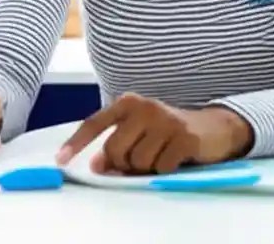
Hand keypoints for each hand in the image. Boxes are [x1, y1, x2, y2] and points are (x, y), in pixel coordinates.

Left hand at [56, 94, 250, 174]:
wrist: (212, 127)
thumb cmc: (167, 132)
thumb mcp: (139, 132)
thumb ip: (116, 144)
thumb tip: (98, 165)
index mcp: (127, 103)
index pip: (94, 123)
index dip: (76, 143)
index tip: (60, 160)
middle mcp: (144, 107)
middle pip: (114, 150)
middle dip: (123, 164)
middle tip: (140, 161)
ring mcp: (165, 120)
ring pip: (137, 162)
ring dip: (147, 168)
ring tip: (161, 156)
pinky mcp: (184, 136)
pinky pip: (161, 167)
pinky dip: (165, 171)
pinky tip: (175, 159)